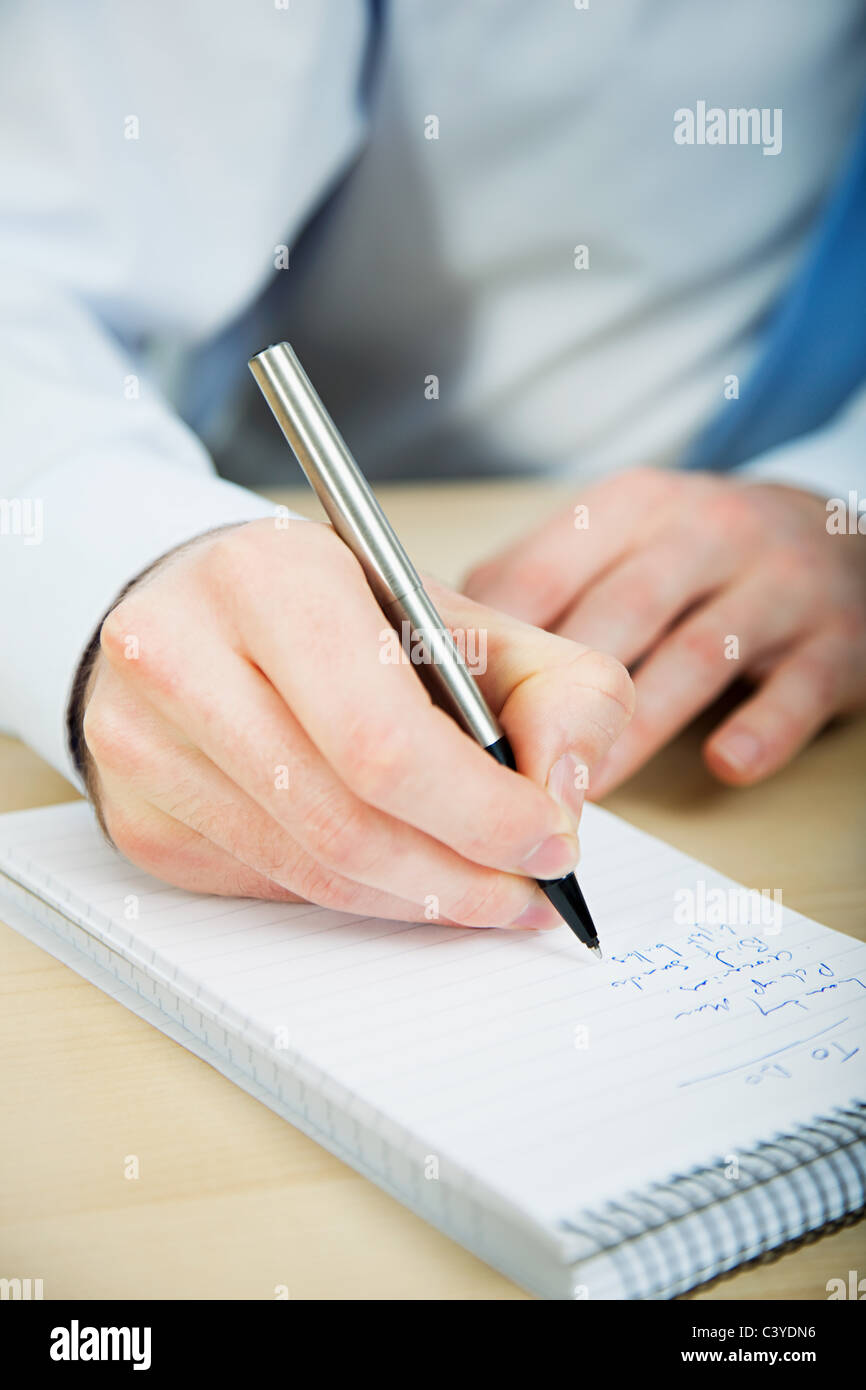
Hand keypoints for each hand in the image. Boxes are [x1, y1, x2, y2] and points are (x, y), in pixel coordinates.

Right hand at [78, 519, 632, 927]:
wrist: (201, 609)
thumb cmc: (340, 613)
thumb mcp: (465, 616)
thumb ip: (557, 686)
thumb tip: (565, 796)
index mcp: (269, 578)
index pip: (382, 738)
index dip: (481, 811)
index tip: (552, 841)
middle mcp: (177, 655)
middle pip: (343, 820)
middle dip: (460, 873)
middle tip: (526, 889)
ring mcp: (141, 745)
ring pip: (308, 870)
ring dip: (416, 897)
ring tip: (485, 890)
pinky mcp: (136, 817)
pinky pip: (270, 887)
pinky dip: (356, 894)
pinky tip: (403, 874)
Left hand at [464, 468, 865, 794]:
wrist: (840, 543)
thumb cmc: (698, 557)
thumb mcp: (621, 539)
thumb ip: (540, 583)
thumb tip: (439, 653)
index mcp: (631, 509)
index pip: (543, 572)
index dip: (492, 648)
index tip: (452, 718)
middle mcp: (703, 533)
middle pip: (617, 616)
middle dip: (558, 702)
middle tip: (509, 778)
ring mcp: (777, 584)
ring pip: (694, 657)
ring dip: (637, 732)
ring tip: (586, 795)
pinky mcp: (838, 639)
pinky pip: (796, 687)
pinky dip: (760, 728)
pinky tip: (724, 763)